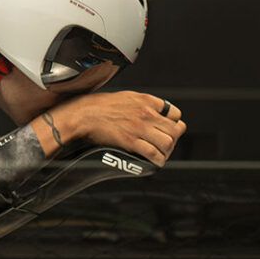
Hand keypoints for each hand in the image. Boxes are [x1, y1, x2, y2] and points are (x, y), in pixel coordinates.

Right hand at [54, 92, 186, 165]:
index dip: (173, 123)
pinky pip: (153, 153)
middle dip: (173, 139)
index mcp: (147, 101)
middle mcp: (147, 113)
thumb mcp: (127, 97)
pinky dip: (157, 160)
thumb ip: (143, 104)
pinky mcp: (131, 141)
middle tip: (165, 145)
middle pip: (175, 130)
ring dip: (166, 151)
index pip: (175, 114)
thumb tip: (153, 112)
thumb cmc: (101, 106)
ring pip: (168, 142)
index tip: (166, 129)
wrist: (84, 115)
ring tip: (160, 154)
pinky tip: (154, 161)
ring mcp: (139, 128)